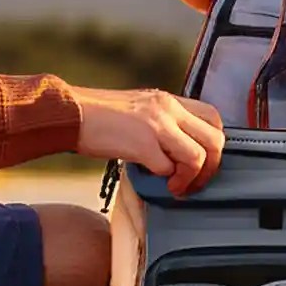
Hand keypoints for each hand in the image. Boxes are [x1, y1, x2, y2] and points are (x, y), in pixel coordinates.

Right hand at [72, 87, 224, 196]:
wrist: (70, 113)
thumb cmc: (99, 117)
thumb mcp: (140, 110)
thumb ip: (163, 123)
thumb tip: (179, 152)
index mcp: (168, 100)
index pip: (213, 118)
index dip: (214, 145)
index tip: (201, 163)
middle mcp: (167, 108)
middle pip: (215, 139)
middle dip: (211, 167)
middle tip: (193, 182)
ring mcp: (156, 125)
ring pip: (198, 156)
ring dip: (190, 178)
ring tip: (174, 186)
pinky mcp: (142, 144)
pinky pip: (167, 168)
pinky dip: (163, 179)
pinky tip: (151, 178)